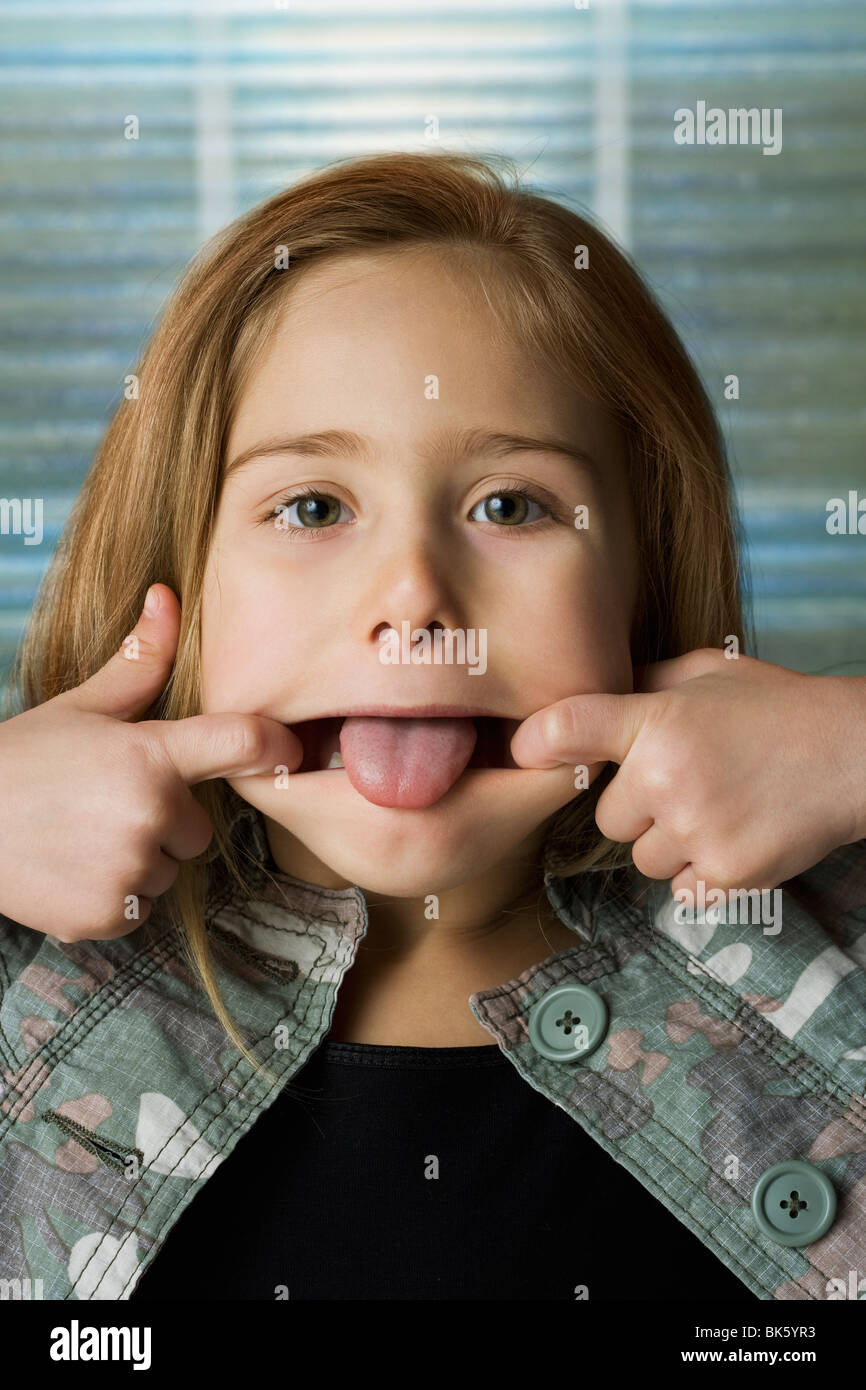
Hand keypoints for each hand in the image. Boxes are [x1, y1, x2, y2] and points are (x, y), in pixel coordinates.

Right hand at [0, 584, 302, 940]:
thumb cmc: (20, 761)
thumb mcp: (80, 707)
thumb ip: (139, 662)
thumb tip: (167, 596)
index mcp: (149, 755)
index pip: (240, 744)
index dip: (274, 747)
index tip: (289, 751)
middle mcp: (149, 813)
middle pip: (199, 826)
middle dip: (167, 817)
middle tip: (109, 804)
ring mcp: (129, 868)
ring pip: (171, 869)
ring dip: (142, 858)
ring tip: (86, 836)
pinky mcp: (108, 915)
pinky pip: (142, 907)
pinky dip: (117, 895)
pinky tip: (75, 867)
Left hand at [510, 647, 865, 898]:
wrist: (854, 755)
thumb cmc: (777, 707)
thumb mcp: (707, 674)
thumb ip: (643, 686)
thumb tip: (582, 700)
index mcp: (657, 719)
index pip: (567, 729)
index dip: (535, 744)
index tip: (523, 753)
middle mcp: (666, 777)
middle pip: (608, 817)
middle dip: (639, 808)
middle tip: (690, 783)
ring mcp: (696, 830)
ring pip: (642, 858)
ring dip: (669, 844)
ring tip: (719, 808)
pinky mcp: (727, 874)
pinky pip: (681, 888)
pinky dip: (702, 873)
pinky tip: (735, 836)